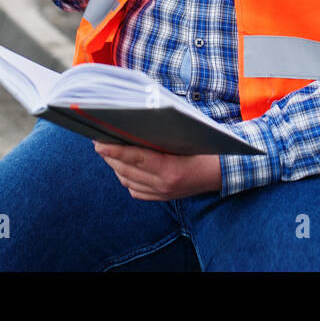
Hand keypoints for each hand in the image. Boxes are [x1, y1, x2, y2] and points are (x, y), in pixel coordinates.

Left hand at [93, 143, 221, 199]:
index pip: (136, 158)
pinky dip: (126, 177)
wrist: (221, 172)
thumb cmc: (204, 147)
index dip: (115, 151)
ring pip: (127, 181)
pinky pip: (135, 190)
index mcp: (170, 170)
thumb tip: (134, 122)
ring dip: (116, 166)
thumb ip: (161, 133)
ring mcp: (162, 194)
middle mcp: (164, 186)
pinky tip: (123, 166)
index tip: (99, 143)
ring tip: (108, 151)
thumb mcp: (185, 136)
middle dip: (110, 156)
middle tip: (98, 141)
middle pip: (127, 170)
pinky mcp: (161, 198)